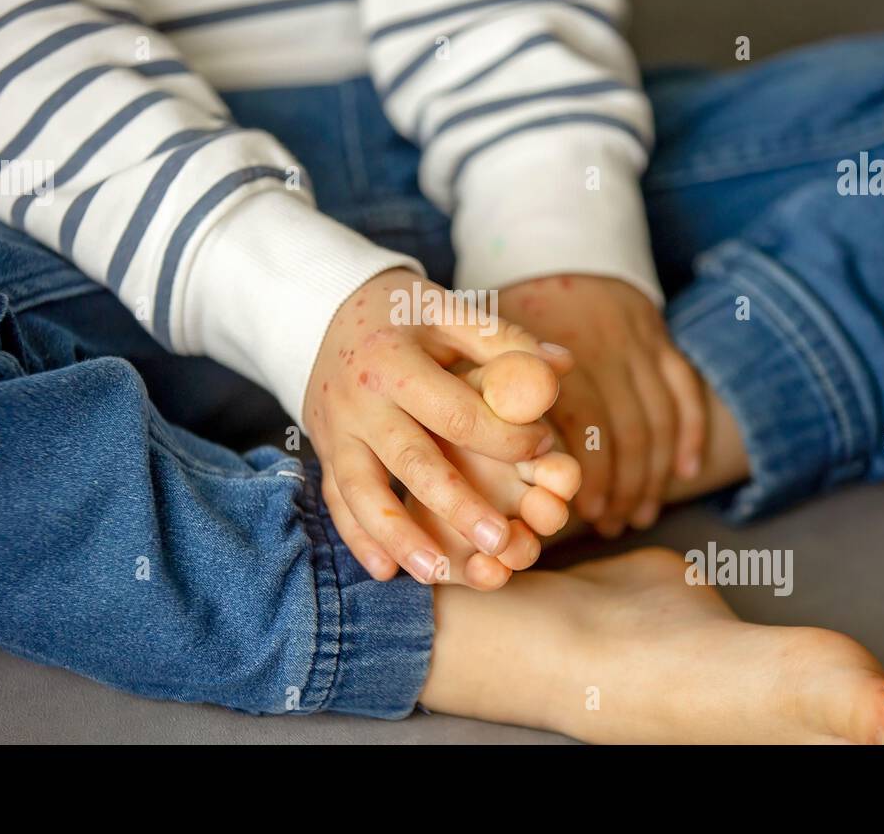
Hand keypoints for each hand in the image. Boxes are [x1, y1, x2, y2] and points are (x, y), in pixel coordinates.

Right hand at [304, 269, 573, 581]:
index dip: (503, 436)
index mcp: (395, 361)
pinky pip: (337, 501)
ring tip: (438, 571)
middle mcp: (360, 400)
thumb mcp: (450, 312)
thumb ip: (504, 342)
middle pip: (410, 460)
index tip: (541, 447)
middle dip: (456, 505)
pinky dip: (359, 537)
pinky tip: (387, 570)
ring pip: (363, 492)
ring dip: (399, 536)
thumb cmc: (405, 315)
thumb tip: (560, 368)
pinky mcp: (323, 450)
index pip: (455, 411)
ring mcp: (335, 430)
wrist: (326, 311)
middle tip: (499, 540)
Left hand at [498, 275, 705, 535]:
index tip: (581, 513)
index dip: (588, 474)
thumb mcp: (487, 339)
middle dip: (622, 487)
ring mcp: (637, 341)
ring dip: (653, 473)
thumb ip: (491, 387)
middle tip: (611, 526)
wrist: (556, 244)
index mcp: (557, 351)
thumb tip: (485, 456)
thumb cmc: (509, 308)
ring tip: (640, 514)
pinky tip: (686, 472)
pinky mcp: (660, 336)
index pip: (584, 426)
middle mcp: (602, 348)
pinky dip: (691, 432)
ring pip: (657, 418)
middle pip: (626, 431)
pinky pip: (684, 390)